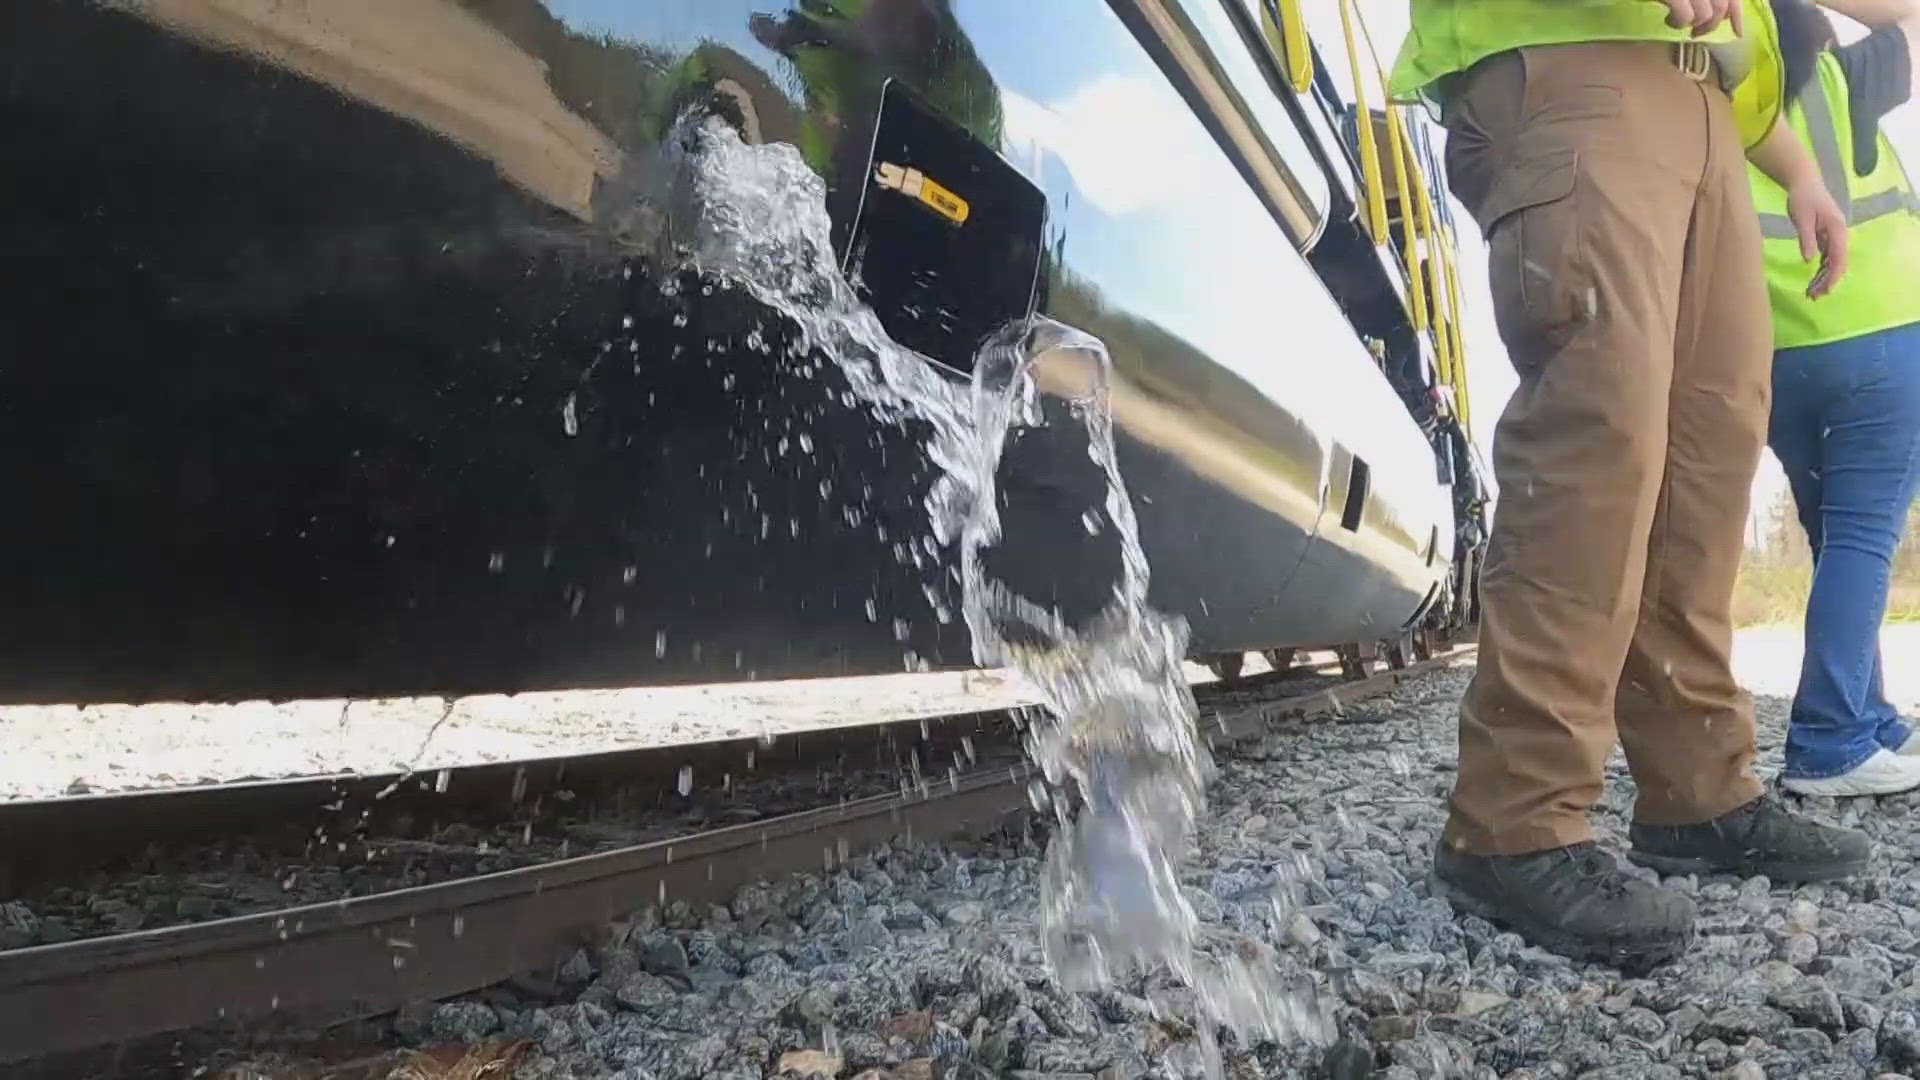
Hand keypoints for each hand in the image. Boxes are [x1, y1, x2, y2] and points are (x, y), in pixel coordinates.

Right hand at [1652, 0, 1743, 35]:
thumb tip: (1721, 12)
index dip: (1737, 16)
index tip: (1737, 33)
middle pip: (1721, 7)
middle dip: (1711, 25)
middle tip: (1696, 33)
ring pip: (1705, 14)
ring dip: (1692, 25)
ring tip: (1677, 23)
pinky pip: (1685, 15)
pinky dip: (1678, 22)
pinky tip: (1667, 20)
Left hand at [1786, 177, 1848, 297]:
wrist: (1804, 182)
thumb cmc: (1803, 198)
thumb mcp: (1802, 218)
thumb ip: (1807, 239)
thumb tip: (1809, 261)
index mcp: (1837, 229)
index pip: (1838, 258)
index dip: (1832, 276)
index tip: (1824, 290)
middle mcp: (1839, 234)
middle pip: (1837, 263)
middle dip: (1827, 281)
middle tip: (1813, 297)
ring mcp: (1833, 236)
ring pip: (1832, 262)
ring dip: (1823, 278)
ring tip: (1811, 293)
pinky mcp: (1826, 236)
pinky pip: (1826, 257)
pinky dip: (1820, 269)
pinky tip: (1813, 281)